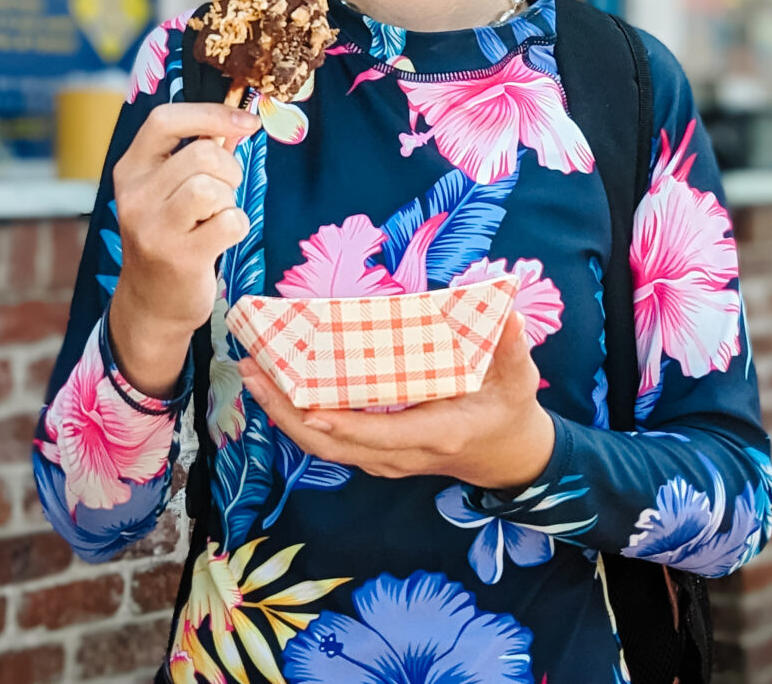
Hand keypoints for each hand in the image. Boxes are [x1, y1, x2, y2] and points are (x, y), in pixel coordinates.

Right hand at [107, 101, 258, 394]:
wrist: (151, 304)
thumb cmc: (169, 235)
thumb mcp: (164, 190)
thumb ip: (193, 154)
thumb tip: (240, 121)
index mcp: (130, 170)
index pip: (164, 120)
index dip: (210, 113)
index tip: (246, 122)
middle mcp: (135, 196)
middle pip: (202, 153)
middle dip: (228, 169)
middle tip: (224, 192)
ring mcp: (153, 229)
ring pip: (212, 186)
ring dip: (229, 198)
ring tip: (217, 215)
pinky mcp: (180, 257)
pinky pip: (230, 221)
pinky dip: (237, 225)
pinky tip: (221, 238)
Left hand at [238, 310, 556, 488]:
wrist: (508, 456)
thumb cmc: (510, 411)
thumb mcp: (519, 379)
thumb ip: (512, 346)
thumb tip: (508, 312)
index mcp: (434, 433)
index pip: (379, 437)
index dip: (342, 426)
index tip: (307, 408)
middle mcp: (402, 453)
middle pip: (334, 445)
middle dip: (287, 414)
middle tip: (252, 373)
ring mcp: (386, 458)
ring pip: (325, 447)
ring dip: (284, 415)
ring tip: (252, 375)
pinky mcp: (378, 453)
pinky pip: (330, 442)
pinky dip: (298, 420)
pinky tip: (277, 390)